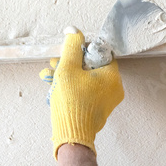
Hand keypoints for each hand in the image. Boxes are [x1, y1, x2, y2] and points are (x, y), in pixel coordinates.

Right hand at [40, 28, 124, 158]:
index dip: (83, 51)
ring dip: (68, 75)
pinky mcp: (98, 110)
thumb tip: (74, 31)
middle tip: (55, 63)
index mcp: (113, 77)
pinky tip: (56, 87)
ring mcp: (108, 101)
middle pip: (92, 67)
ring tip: (50, 75)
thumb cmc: (72, 103)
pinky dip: (73, 88)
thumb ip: (71, 48)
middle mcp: (114, 89)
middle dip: (71, 64)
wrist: (72, 134)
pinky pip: (87, 92)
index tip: (69, 54)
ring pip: (87, 80)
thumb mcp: (67, 69)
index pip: (101, 54)